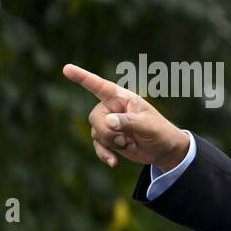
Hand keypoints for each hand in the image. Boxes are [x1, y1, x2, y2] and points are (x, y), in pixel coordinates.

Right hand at [64, 64, 189, 169]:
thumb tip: (108, 122)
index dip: (83, 77)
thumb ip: (129, 122)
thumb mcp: (148, 125)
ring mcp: (109, 124)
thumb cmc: (160, 131)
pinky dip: (104, 154)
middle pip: (95, 117)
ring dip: (111, 142)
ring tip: (129, 143)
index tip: (66, 68)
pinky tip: (114, 162)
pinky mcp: (108, 139)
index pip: (100, 86)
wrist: (163, 150)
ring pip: (95, 132)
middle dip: (108, 131)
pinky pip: (98, 145)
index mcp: (122, 98)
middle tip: (126, 138)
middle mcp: (112, 108)